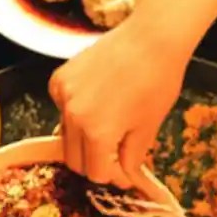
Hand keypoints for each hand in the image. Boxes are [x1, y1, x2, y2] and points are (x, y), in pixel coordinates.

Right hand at [49, 15, 187, 187]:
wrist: (151, 38)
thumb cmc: (158, 82)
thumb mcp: (148, 127)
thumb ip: (131, 159)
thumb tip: (124, 178)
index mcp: (97, 134)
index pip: (95, 173)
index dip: (112, 176)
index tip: (125, 172)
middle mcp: (73, 117)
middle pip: (74, 159)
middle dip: (95, 163)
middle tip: (115, 156)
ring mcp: (62, 96)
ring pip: (65, 135)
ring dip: (84, 140)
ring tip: (108, 127)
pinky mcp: (58, 79)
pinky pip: (61, 110)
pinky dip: (75, 114)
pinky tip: (95, 103)